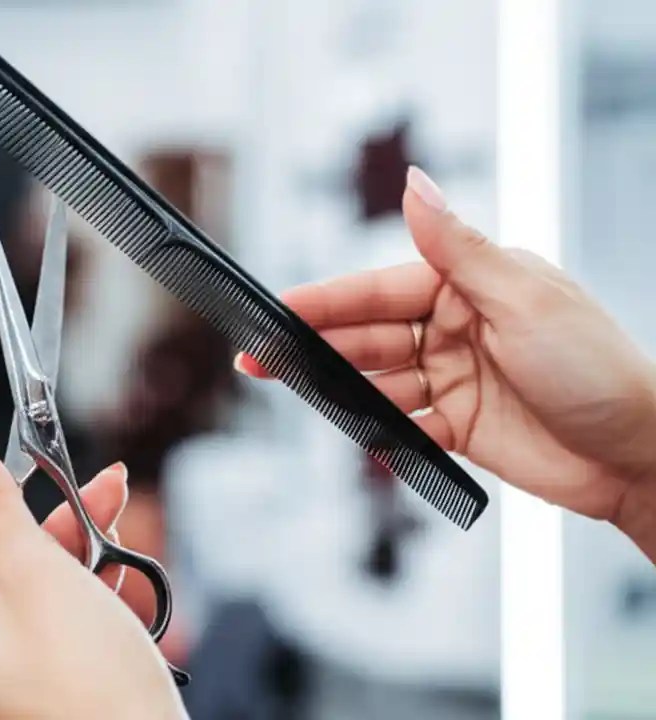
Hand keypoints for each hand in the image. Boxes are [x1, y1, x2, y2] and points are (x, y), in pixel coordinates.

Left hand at [0, 418, 186, 719]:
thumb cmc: (91, 688)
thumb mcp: (37, 572)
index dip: (10, 519)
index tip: (52, 482)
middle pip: (4, 571)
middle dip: (60, 535)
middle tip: (102, 497)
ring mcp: (8, 687)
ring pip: (39, 596)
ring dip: (83, 563)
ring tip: (121, 548)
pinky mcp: (50, 691)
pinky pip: (60, 629)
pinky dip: (91, 603)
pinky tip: (124, 588)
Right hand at [237, 167, 655, 558]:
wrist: (642, 456)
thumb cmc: (598, 368)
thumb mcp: (522, 298)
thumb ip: (456, 248)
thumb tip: (414, 183)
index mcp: (468, 286)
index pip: (379, 290)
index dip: (323, 302)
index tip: (276, 311)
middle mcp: (455, 327)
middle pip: (366, 337)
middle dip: (315, 350)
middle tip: (262, 362)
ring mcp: (455, 378)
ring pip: (378, 384)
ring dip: (348, 395)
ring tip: (317, 404)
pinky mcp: (460, 426)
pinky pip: (405, 429)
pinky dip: (387, 437)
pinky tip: (376, 440)